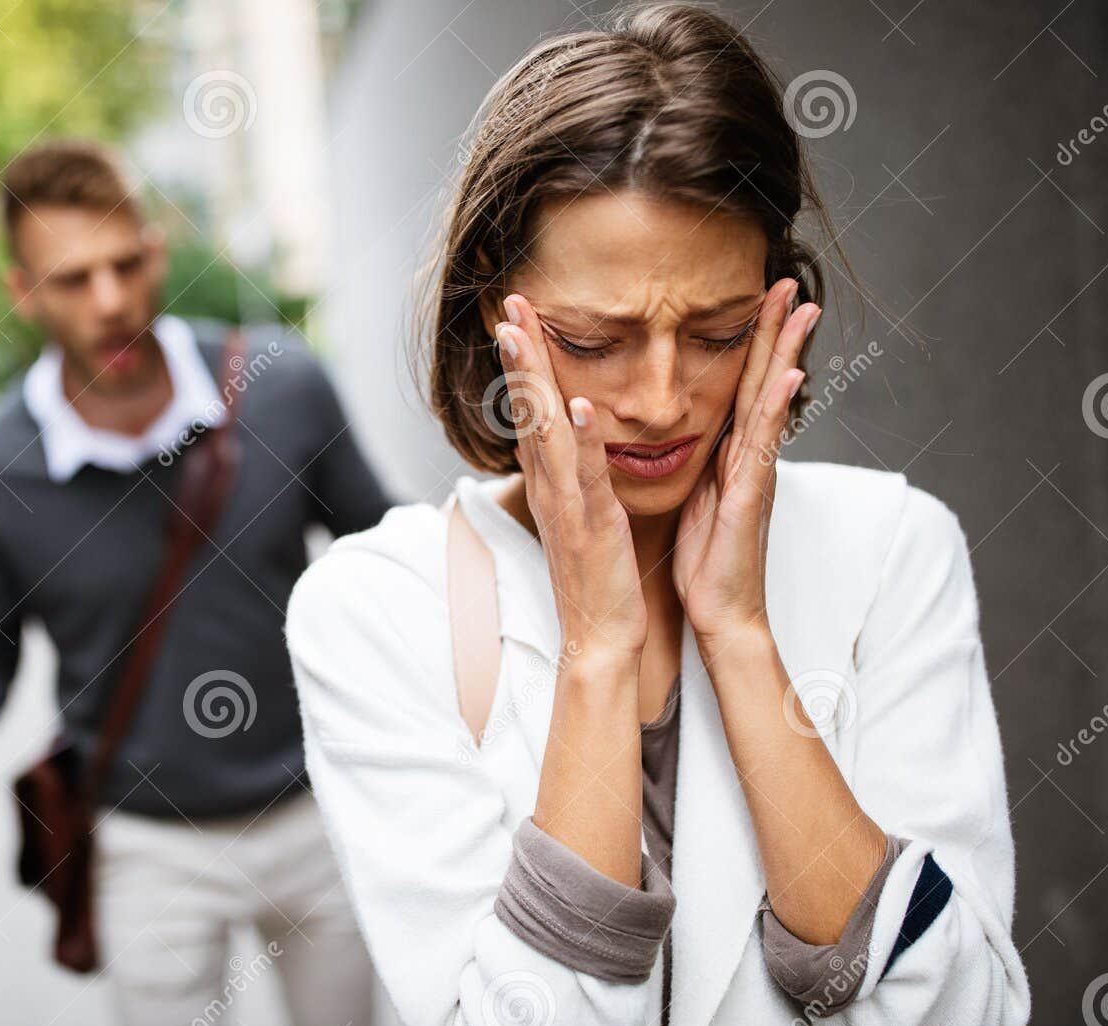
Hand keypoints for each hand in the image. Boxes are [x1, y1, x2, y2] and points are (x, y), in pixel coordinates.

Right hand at [495, 293, 647, 659]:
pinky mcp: (593, 524)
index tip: (516, 316)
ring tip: (523, 335)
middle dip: (518, 355)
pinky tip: (575, 403)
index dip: (522, 363)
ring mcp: (566, 504)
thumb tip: (570, 443)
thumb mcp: (581, 516)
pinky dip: (580, 438)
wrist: (599, 638)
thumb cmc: (596, 580)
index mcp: (550, 483)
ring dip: (534, 381)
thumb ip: (573, 476)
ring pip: (544, 432)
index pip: (530, 411)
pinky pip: (585, 475)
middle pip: (526, 410)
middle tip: (508, 304)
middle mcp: (549, 487)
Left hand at [673, 279, 817, 647]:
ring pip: (770, 401)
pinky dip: (776, 411)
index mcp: (731, 453)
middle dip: (778, 331)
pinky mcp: (749, 496)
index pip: (742, 385)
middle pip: (764, 380)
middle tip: (790, 282)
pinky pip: (762, 447)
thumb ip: (704, 461)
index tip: (760, 297)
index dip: (752, 342)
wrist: (719, 612)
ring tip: (802, 309)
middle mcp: (749, 456)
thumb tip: (697, 431)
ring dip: (787, 353)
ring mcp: (755, 473)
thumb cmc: (707, 560)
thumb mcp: (698, 496)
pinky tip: (791, 378)